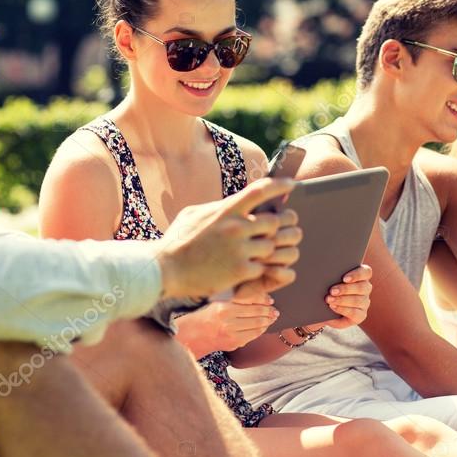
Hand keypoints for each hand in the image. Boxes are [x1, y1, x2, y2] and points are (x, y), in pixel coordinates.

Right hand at [155, 178, 299, 299]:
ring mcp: (239, 249)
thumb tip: (231, 202)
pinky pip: (263, 268)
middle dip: (283, 226)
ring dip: (273, 251)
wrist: (164, 269)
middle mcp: (235, 227)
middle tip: (287, 229)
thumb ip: (217, 207)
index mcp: (226, 210)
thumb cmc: (176, 241)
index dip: (280, 186)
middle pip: (275, 221)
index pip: (260, 191)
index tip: (292, 185)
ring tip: (271, 252)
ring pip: (272, 246)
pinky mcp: (239, 271)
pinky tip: (255, 270)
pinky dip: (262, 270)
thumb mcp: (194, 214)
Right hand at [176, 296, 279, 355]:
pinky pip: (253, 335)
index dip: (263, 300)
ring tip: (272, 317)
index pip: (250, 302)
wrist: (195, 334)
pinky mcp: (234, 343)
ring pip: (257, 326)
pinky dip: (261, 330)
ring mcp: (231, 333)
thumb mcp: (218, 302)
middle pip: (256, 314)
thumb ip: (237, 299)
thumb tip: (261, 298)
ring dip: (267, 321)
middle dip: (268, 312)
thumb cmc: (207, 315)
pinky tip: (263, 326)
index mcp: (223, 307)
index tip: (270, 300)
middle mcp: (227, 320)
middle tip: (275, 310)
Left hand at [315, 264, 372, 329]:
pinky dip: (343, 310)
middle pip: (362, 287)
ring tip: (329, 299)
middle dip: (346, 289)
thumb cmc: (324, 289)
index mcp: (361, 276)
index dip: (357, 274)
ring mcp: (364, 302)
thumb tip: (322, 269)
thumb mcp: (326, 280)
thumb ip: (329, 274)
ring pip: (358, 300)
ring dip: (342, 300)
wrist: (321, 308)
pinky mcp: (360, 315)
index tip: (344, 278)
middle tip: (332, 290)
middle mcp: (365, 288)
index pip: (366, 272)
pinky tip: (333, 307)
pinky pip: (355, 313)